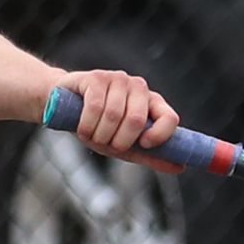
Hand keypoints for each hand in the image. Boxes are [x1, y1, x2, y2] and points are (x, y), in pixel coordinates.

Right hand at [57, 69, 184, 173]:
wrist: (63, 106)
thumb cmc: (98, 126)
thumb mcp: (126, 145)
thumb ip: (151, 155)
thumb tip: (180, 167)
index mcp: (152, 103)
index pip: (169, 118)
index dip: (160, 135)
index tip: (144, 145)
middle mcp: (138, 87)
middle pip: (137, 120)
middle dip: (118, 141)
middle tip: (106, 143)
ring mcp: (118, 79)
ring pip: (114, 115)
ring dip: (99, 135)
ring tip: (91, 135)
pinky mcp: (96, 77)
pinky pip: (95, 107)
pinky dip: (87, 125)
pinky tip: (81, 128)